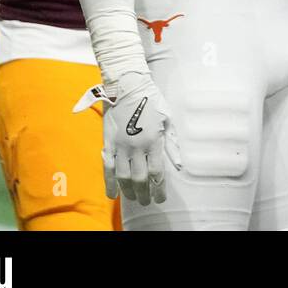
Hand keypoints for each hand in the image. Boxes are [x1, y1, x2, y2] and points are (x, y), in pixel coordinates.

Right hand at [85, 72, 180, 205]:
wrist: (128, 85)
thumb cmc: (152, 101)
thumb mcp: (168, 120)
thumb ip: (172, 145)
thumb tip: (179, 165)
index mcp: (154, 141)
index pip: (157, 174)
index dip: (159, 189)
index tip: (161, 198)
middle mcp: (136, 146)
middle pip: (140, 179)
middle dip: (144, 194)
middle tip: (148, 202)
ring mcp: (120, 145)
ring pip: (124, 176)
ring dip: (129, 191)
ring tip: (134, 199)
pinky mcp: (108, 142)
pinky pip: (107, 167)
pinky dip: (109, 182)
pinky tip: (113, 194)